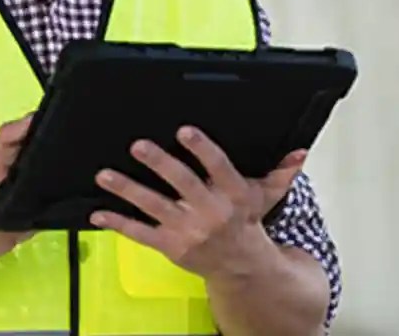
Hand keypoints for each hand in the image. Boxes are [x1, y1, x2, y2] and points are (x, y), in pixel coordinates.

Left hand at [90, 126, 306, 279]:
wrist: (242, 268)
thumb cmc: (246, 223)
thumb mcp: (265, 195)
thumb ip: (280, 171)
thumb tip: (300, 150)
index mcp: (233, 195)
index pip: (218, 168)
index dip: (202, 149)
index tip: (185, 130)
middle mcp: (209, 213)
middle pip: (182, 184)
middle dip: (159, 163)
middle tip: (138, 145)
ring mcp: (187, 231)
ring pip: (154, 207)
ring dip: (128, 190)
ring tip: (106, 174)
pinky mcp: (170, 246)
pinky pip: (140, 234)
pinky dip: (118, 223)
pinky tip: (98, 213)